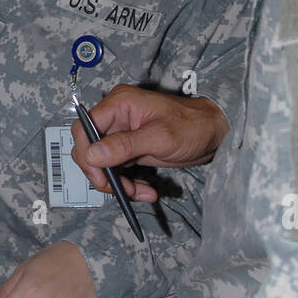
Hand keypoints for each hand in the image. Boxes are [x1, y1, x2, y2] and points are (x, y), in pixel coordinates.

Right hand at [71, 86, 228, 200]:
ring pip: (100, 163)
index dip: (86, 153)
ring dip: (115, 183)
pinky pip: (115, 169)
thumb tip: (93, 154)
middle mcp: (115, 117)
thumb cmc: (192, 125)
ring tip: (139, 192)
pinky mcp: (128, 149)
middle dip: (101, 173)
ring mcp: (121, 134)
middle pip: (88, 148)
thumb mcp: (160, 136)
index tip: (101, 176)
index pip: (84, 128)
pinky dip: (125, 183)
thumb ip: (125, 145)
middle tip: (121, 190)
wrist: (212, 133)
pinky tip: (144, 190)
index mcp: (119, 104)